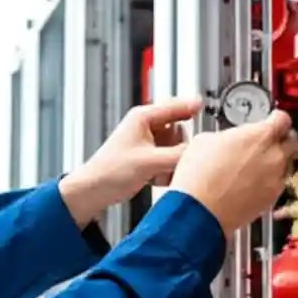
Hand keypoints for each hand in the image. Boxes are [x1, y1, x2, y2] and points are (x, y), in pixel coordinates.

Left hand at [58, 98, 202, 226]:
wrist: (93, 191)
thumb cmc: (109, 171)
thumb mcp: (151, 161)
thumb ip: (178, 156)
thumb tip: (200, 153)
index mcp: (142, 118)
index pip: (174, 106)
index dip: (191, 107)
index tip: (204, 106)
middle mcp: (144, 127)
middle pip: (178, 129)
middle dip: (181, 146)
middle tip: (181, 157)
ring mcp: (146, 143)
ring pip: (174, 147)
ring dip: (174, 160)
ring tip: (165, 171)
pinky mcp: (147, 159)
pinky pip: (168, 160)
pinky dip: (167, 169)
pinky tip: (159, 178)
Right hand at [169, 109, 297, 233]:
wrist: (199, 211)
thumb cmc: (199, 177)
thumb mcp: (205, 140)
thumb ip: (228, 135)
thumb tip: (228, 139)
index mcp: (260, 135)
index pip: (283, 118)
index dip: (276, 117)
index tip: (272, 119)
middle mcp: (274, 156)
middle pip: (292, 141)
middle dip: (283, 138)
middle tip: (270, 139)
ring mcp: (275, 179)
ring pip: (288, 164)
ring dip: (278, 160)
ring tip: (260, 163)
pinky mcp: (271, 199)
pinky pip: (279, 184)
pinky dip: (271, 180)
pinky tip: (254, 182)